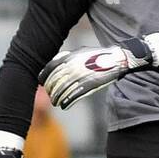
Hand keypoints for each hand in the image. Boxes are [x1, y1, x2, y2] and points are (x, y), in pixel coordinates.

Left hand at [39, 37, 154, 110]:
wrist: (115, 60)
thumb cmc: (97, 56)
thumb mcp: (81, 52)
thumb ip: (67, 56)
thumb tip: (55, 62)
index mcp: (69, 57)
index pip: (50, 69)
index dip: (44, 78)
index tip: (43, 83)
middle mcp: (72, 67)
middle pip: (55, 81)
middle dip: (51, 90)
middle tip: (51, 95)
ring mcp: (80, 77)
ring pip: (62, 91)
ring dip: (57, 98)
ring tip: (56, 102)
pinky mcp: (88, 86)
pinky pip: (73, 96)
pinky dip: (66, 102)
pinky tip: (64, 105)